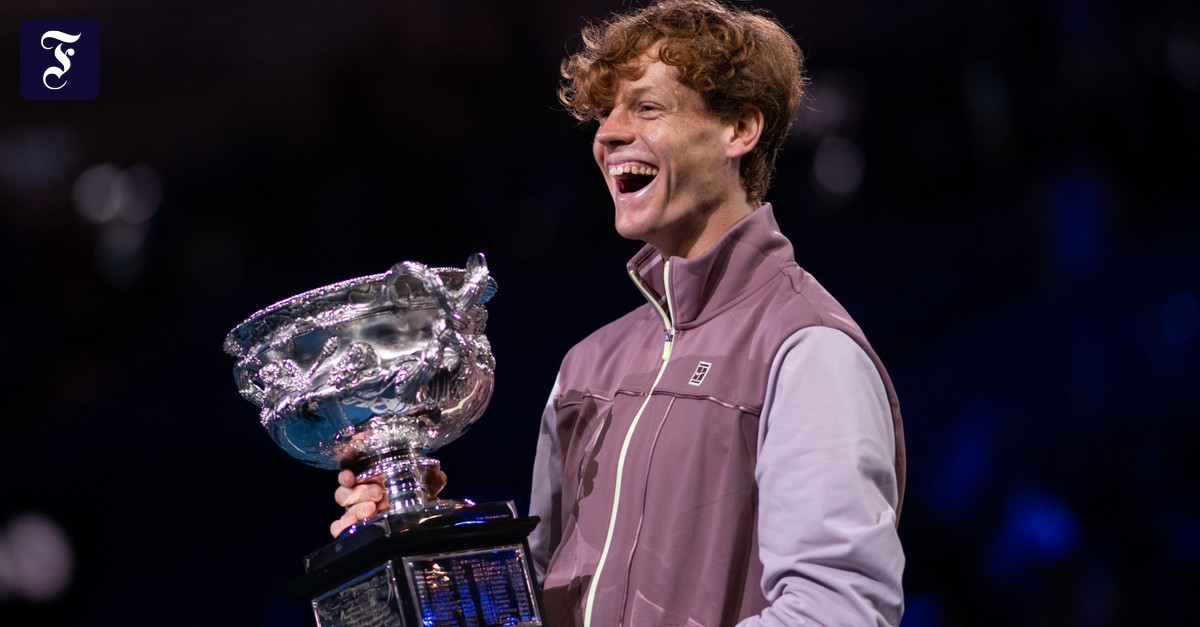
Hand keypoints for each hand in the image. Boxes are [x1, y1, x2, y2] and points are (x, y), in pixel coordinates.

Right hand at [330, 466, 447, 536]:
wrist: (417, 519)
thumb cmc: (414, 498)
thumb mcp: (425, 486)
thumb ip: (432, 479)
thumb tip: (438, 473)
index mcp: (368, 482)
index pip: (348, 477)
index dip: (346, 476)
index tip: (350, 476)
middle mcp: (358, 498)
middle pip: (344, 494)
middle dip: (360, 491)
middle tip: (377, 492)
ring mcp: (356, 515)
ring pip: (344, 511)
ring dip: (356, 509)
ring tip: (372, 508)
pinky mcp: (355, 531)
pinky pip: (340, 530)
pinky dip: (342, 528)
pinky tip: (350, 527)